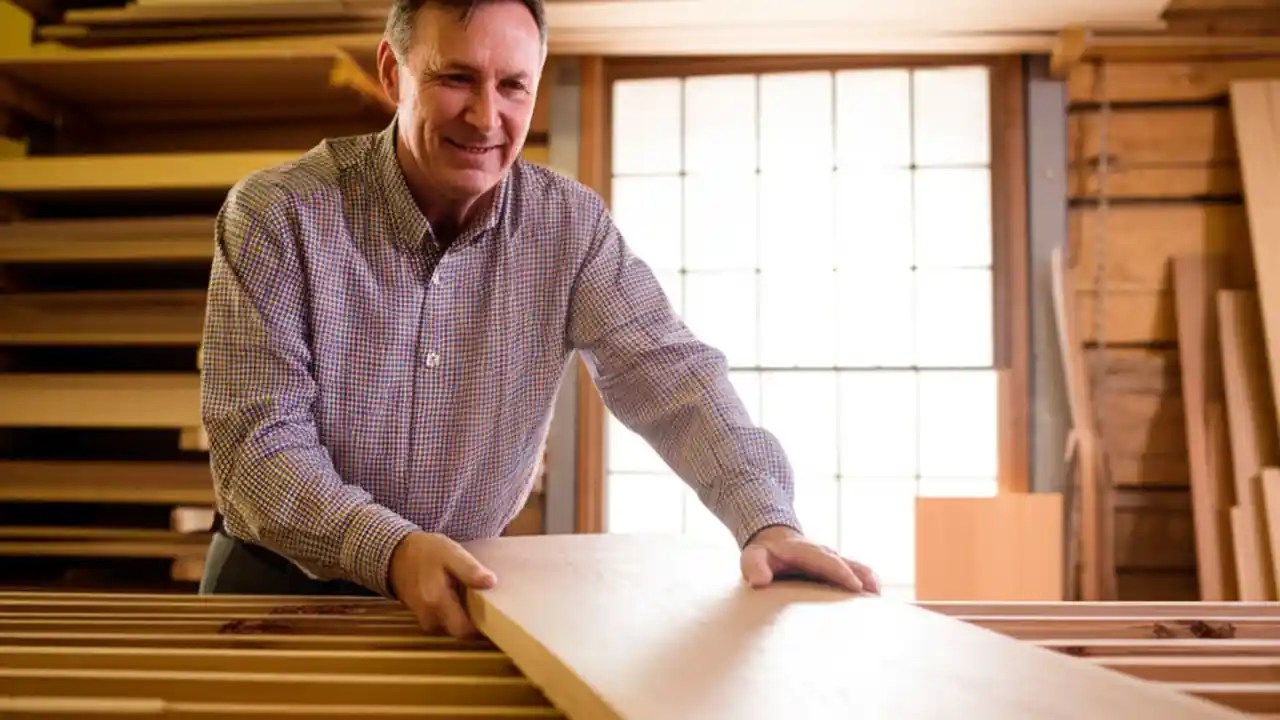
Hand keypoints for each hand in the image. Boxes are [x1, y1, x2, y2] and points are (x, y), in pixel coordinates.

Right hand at [388, 531, 496, 637]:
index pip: (463, 630)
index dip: (480, 625)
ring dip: (461, 615)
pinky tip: (456, 596)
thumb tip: (491, 582)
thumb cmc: (426, 552)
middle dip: (472, 619)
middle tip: (484, 601)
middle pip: (458, 630)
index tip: (493, 613)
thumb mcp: (450, 553)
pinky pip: (443, 621)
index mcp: (437, 602)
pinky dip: (452, 612)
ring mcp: (424, 619)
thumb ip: (469, 569)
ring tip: (470, 596)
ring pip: (450, 626)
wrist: (396, 554)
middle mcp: (429, 616)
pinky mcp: (422, 617)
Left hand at [740, 525, 879, 594]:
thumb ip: (754, 566)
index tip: (855, 586)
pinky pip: (857, 571)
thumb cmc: (764, 553)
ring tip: (881, 598)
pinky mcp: (837, 567)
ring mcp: (833, 559)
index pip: (826, 561)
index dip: (841, 573)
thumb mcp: (752, 556)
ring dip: (869, 579)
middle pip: (848, 564)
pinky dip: (868, 581)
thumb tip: (759, 581)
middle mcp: (824, 553)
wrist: (773, 539)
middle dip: (862, 578)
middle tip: (876, 596)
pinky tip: (876, 598)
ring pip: (856, 567)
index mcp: (806, 551)